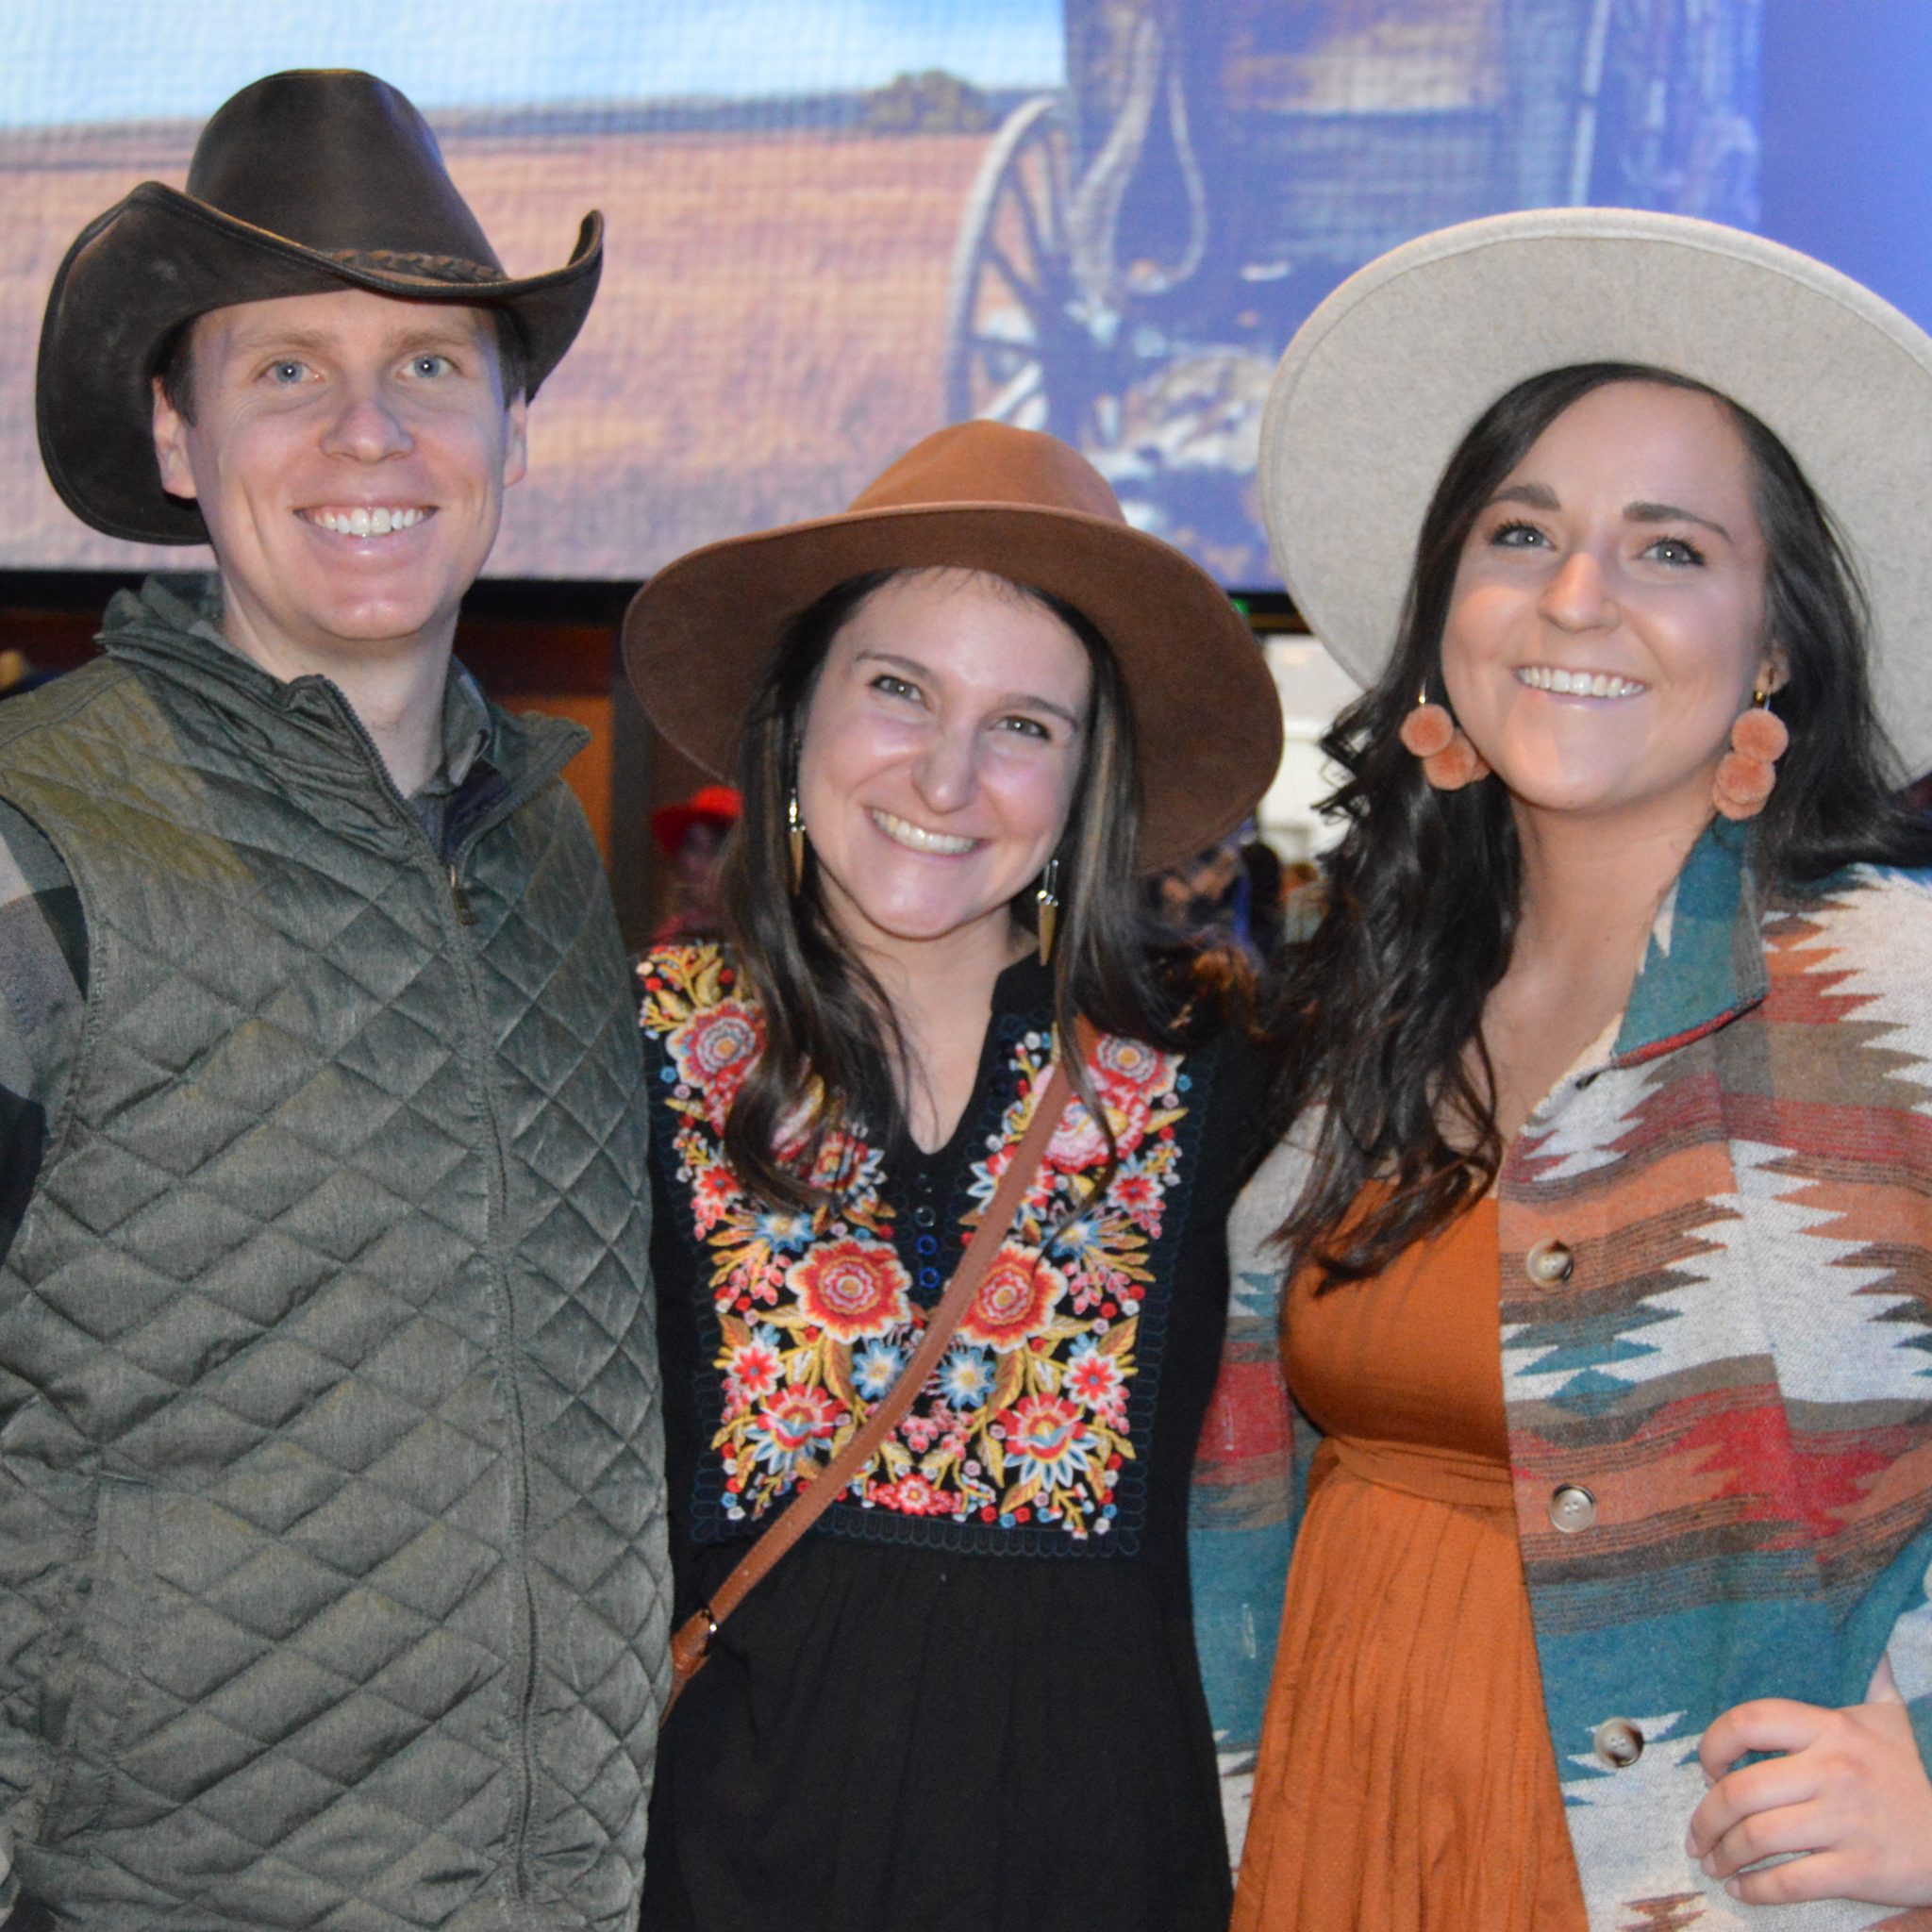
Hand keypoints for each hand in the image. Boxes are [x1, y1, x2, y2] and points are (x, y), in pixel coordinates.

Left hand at [1686, 1695, 1931, 1906]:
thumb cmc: (1908, 1776)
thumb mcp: (1889, 1719)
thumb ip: (1868, 1676)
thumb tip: (1864, 1636)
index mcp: (1831, 1729)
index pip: (1748, 1722)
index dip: (1712, 1745)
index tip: (1705, 1771)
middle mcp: (1833, 1771)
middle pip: (1741, 1791)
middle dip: (1705, 1818)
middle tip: (1696, 1835)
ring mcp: (1845, 1822)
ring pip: (1757, 1838)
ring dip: (1722, 1854)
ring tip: (1711, 1862)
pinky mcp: (1857, 1871)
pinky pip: (1790, 1882)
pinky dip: (1756, 1889)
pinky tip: (1742, 1889)